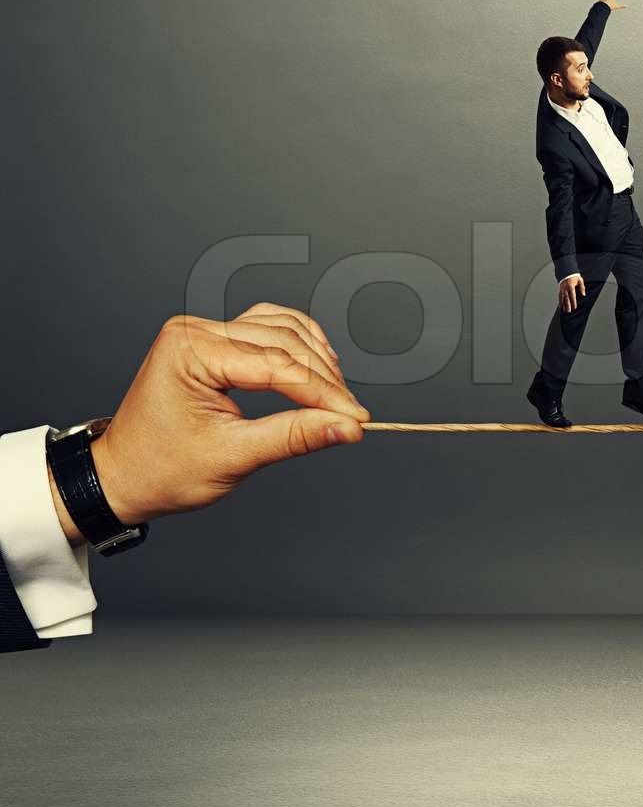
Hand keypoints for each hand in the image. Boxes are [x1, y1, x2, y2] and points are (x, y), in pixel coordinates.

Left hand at [73, 303, 369, 532]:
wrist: (121, 476)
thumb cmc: (159, 469)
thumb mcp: (232, 456)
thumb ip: (293, 436)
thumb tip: (345, 427)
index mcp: (190, 350)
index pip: (277, 364)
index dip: (323, 393)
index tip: (356, 419)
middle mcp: (196, 330)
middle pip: (285, 342)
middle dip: (324, 380)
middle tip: (351, 416)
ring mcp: (206, 332)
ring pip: (283, 329)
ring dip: (317, 360)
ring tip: (338, 397)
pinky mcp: (216, 341)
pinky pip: (270, 330)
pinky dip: (300, 348)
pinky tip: (319, 367)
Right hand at [559, 274, 586, 312]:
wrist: (567, 272)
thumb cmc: (574, 276)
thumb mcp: (580, 280)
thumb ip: (582, 287)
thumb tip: (584, 294)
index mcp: (571, 286)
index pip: (572, 296)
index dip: (573, 302)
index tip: (574, 307)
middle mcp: (565, 289)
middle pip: (566, 298)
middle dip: (567, 305)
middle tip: (569, 311)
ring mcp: (562, 289)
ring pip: (562, 298)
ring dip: (563, 305)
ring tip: (564, 310)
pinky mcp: (560, 290)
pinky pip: (559, 296)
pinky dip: (560, 302)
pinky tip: (560, 306)